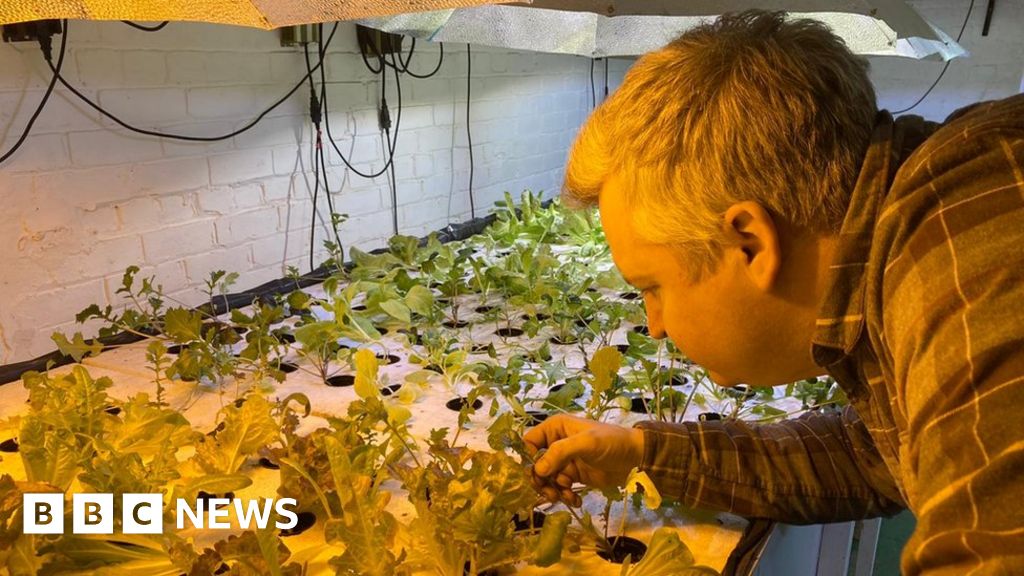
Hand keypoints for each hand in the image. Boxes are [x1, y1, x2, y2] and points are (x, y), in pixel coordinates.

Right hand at [523, 414, 644, 505]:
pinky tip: (575, 499)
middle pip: (535, 464)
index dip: (529, 458)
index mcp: (555, 428)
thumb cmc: (612, 442)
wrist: (635, 459)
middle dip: (541, 480)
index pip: (529, 442)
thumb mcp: (586, 443)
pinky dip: (565, 495)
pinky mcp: (573, 476)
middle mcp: (556, 444)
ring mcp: (564, 461)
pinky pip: (560, 488)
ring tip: (565, 497)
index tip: (537, 473)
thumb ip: (560, 452)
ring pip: (546, 479)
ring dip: (553, 490)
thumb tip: (538, 470)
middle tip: (551, 492)